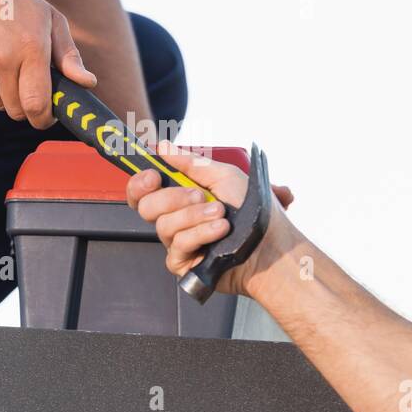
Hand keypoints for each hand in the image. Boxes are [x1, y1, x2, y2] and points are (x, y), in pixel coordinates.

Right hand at [0, 0, 95, 127]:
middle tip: (28, 85)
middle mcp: (1, 59)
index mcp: (30, 48)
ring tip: (5, 65)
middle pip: (17, 111)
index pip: (36, 105)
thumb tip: (88, 83)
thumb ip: (69, 55)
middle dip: (26, 106)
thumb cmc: (15, 3)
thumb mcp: (49, 19)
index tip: (48, 115)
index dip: (44, 119)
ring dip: (4, 94)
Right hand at [126, 142, 295, 294]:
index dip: (140, 183)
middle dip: (173, 198)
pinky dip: (201, 234)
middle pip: (146, 207)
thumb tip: (163, 147)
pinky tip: (219, 232)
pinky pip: (178, 246)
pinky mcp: (185, 264)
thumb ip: (190, 162)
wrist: (271, 244)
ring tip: (221, 215)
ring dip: (194, 216)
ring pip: (163, 226)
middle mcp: (177, 219)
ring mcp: (180, 243)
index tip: (154, 177)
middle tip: (200, 196)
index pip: (143, 191)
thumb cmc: (256, 211)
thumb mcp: (224, 176)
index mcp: (181, 197)